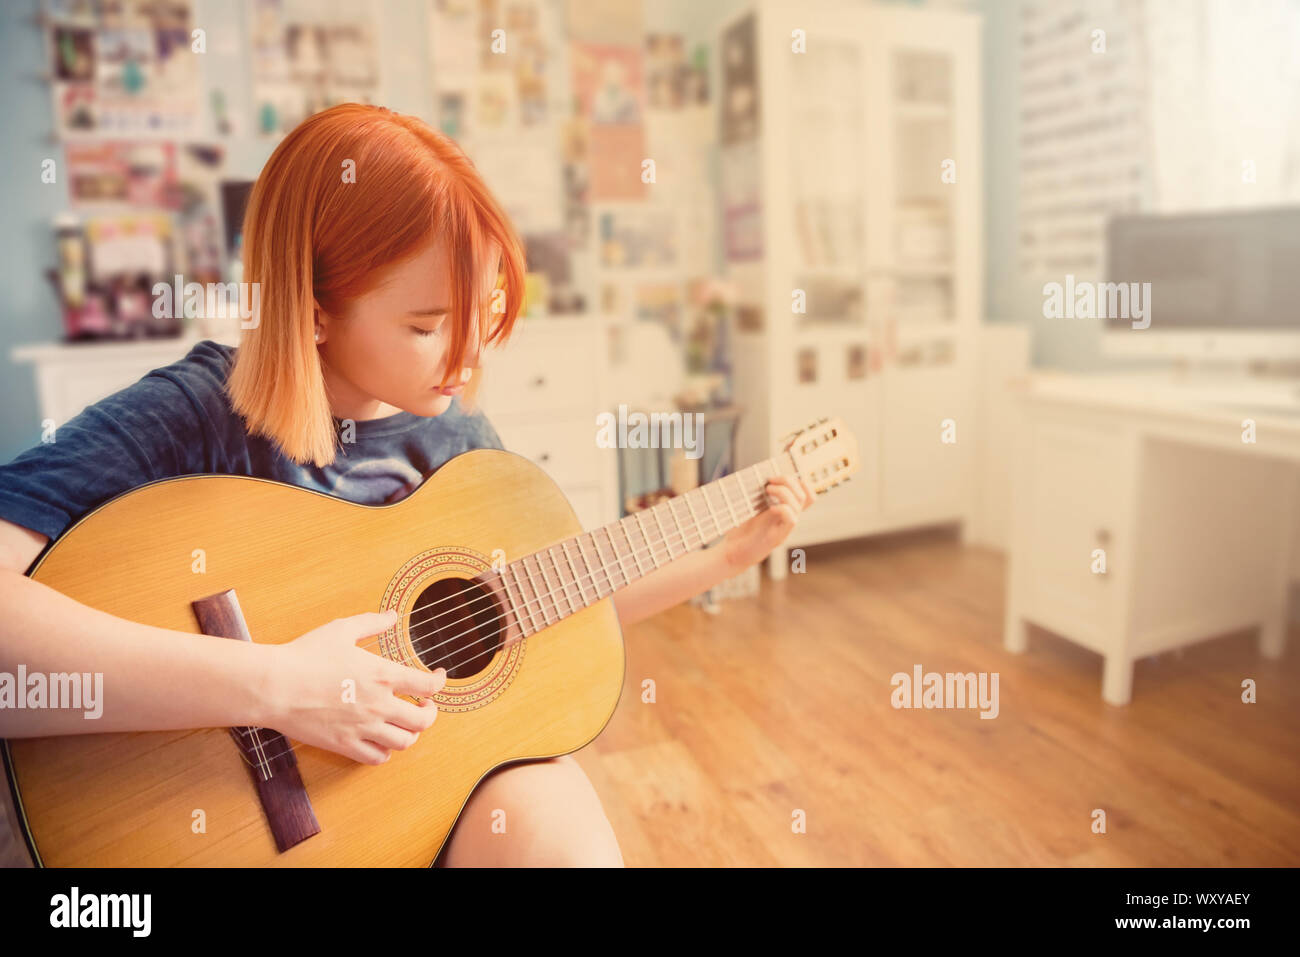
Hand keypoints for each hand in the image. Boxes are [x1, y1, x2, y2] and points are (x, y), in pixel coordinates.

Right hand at [259, 610, 446, 764]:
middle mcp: (379, 705)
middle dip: (430, 712)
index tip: (437, 677)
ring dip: (410, 733)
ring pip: (404, 742)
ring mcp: (363, 728)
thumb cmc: (305, 655)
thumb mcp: (342, 630)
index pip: (428, 685)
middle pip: (424, 720)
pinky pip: (377, 758)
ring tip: (404, 723)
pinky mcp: (344, 745)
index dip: (440, 682)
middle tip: (424, 705)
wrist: (274, 685)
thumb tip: (393, 615)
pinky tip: (381, 739)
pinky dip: (385, 752)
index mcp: (383, 674)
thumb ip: (372, 623)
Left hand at [721, 475, 816, 571]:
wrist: (731, 555)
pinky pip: (791, 519)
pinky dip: (783, 508)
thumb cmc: (740, 532)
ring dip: (784, 491)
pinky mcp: (777, 538)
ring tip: (767, 489)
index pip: (807, 495)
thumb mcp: (752, 509)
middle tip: (770, 480)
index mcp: (785, 512)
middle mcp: (788, 520)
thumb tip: (758, 476)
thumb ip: (760, 496)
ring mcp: (784, 529)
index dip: (801, 482)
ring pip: (799, 504)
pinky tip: (770, 508)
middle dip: (789, 481)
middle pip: (805, 495)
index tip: (781, 475)